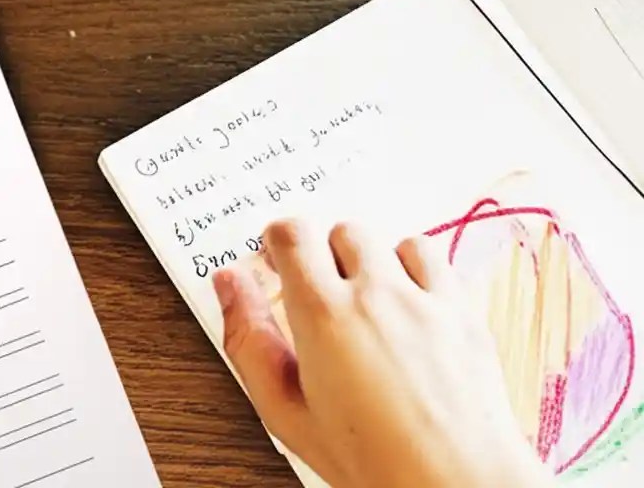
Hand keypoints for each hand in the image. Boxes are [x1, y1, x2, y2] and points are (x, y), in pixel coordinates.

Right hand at [214, 221, 553, 487]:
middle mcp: (376, 294)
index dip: (279, 238)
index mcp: (323, 315)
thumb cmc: (371, 460)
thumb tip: (229, 284)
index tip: (278, 254)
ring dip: (374, 259)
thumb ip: (248, 339)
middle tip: (323, 292)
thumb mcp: (285, 410)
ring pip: (389, 239)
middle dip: (326, 253)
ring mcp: (426, 298)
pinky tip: (409, 303)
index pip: (293, 233)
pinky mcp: (464, 309)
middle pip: (341, 230)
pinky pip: (435, 256)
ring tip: (370, 301)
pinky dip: (417, 269)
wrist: (455, 483)